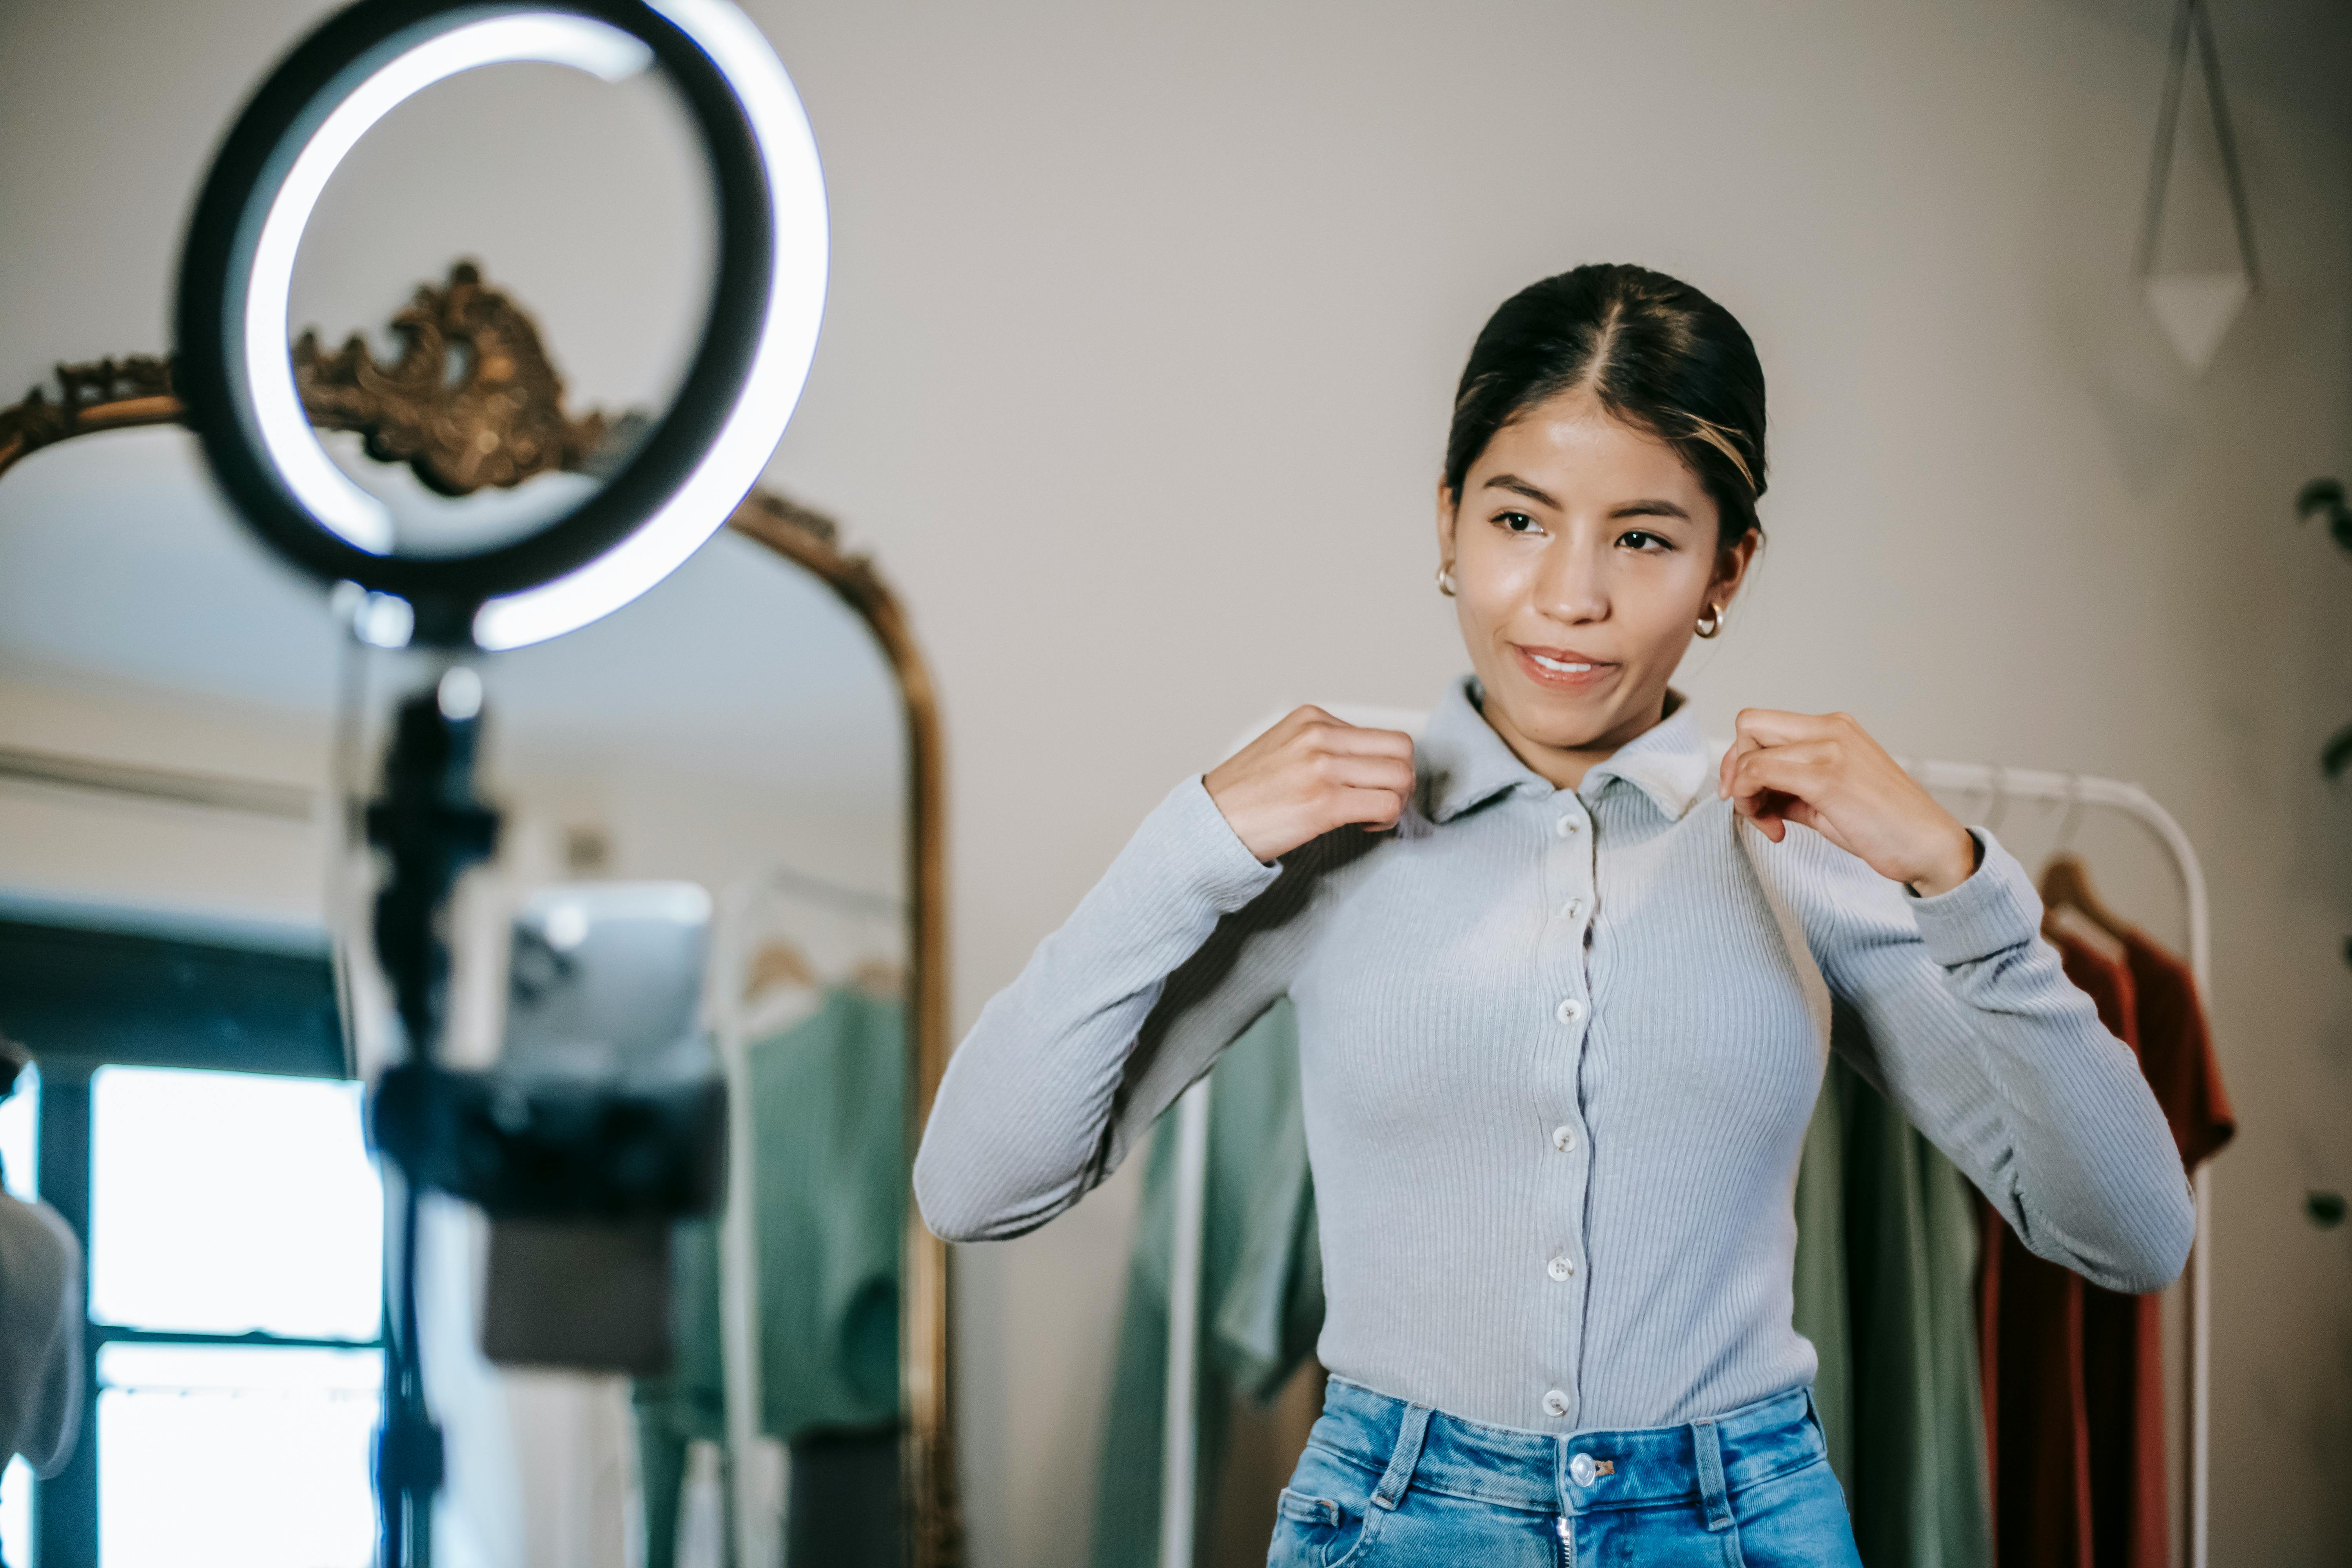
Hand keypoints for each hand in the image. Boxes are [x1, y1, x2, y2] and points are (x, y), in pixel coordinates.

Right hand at [1204, 706, 1416, 862]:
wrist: (1210, 824)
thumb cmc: (1246, 795)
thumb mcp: (1285, 749)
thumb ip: (1325, 747)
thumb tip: (1371, 763)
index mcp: (1312, 719)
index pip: (1382, 735)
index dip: (1386, 766)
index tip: (1368, 787)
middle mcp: (1319, 736)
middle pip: (1402, 750)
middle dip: (1403, 781)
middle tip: (1383, 802)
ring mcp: (1322, 767)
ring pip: (1400, 777)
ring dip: (1396, 802)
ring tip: (1370, 816)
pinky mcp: (1324, 802)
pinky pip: (1386, 805)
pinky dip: (1385, 820)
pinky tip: (1362, 826)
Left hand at [1716, 709, 1977, 895]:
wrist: (1930, 846)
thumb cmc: (1885, 825)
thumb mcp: (1828, 799)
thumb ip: (1790, 787)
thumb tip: (1753, 794)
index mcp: (1833, 728)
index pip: (1762, 724)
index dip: (1742, 758)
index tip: (1750, 794)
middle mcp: (1830, 729)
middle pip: (1748, 725)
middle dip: (1734, 767)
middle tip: (1747, 804)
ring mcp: (1829, 749)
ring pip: (1748, 752)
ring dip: (1744, 793)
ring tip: (1768, 822)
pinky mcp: (1826, 776)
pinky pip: (1759, 774)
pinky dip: (1751, 803)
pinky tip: (1776, 830)